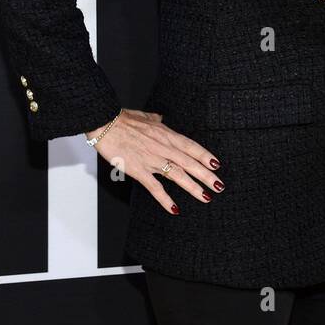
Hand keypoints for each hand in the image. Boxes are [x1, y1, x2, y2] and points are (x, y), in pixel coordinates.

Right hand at [86, 109, 222, 214]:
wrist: (104, 123)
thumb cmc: (122, 119)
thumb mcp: (144, 116)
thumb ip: (154, 119)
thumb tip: (161, 117)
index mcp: (165, 134)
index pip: (191, 146)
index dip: (204, 156)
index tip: (216, 164)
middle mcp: (163, 147)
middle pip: (189, 162)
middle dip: (206, 175)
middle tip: (219, 185)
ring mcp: (152, 159)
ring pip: (178, 174)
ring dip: (193, 187)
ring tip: (206, 197)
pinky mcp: (139, 170)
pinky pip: (155, 187)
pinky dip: (166, 199)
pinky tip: (175, 208)